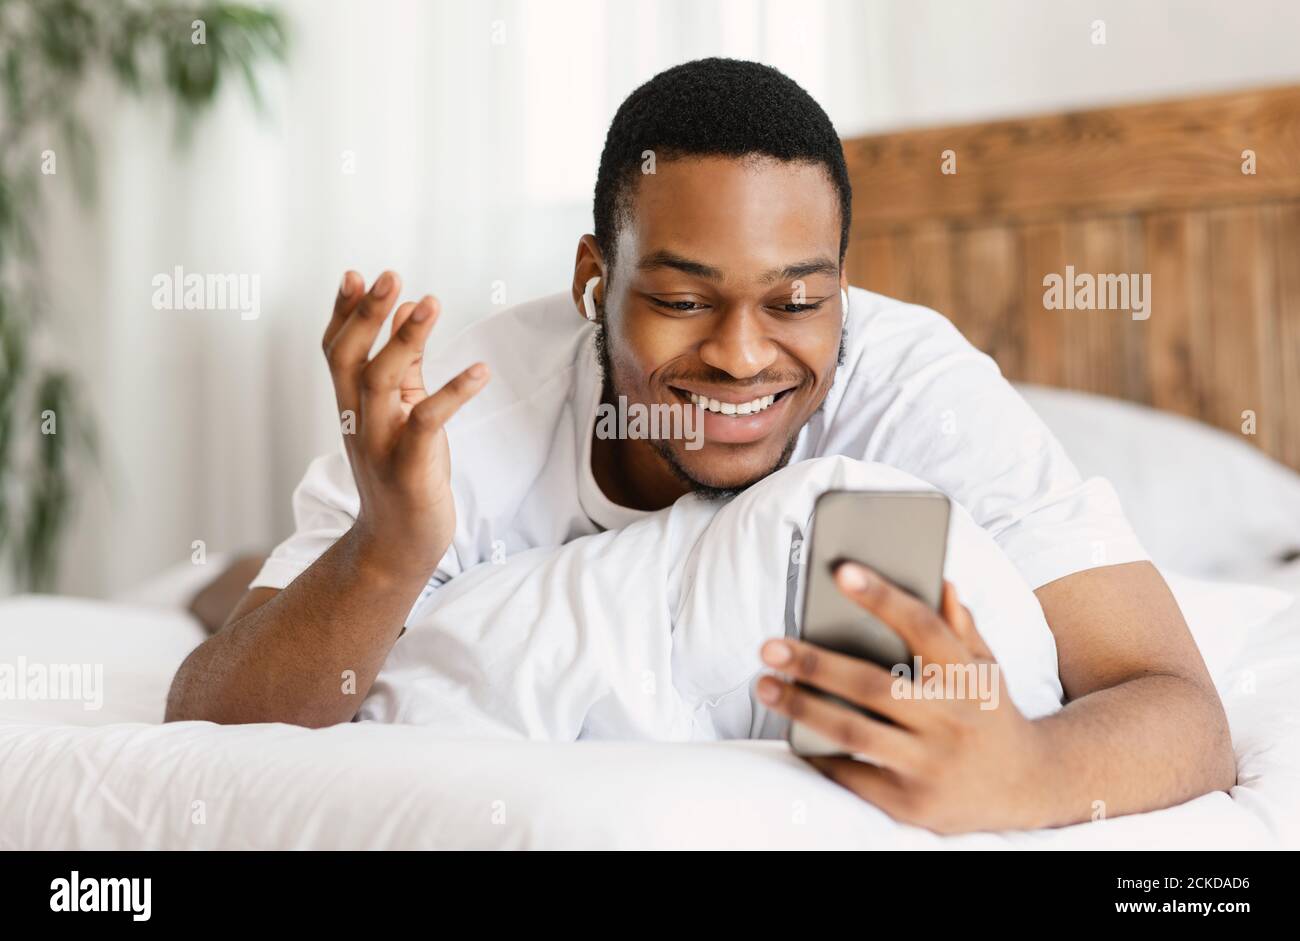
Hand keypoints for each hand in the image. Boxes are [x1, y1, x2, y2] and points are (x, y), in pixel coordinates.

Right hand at [323, 270, 488, 579]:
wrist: (398, 544)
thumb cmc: (404, 472)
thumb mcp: (402, 411)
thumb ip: (407, 365)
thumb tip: (409, 310)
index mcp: (352, 405)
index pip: (336, 350)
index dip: (343, 312)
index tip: (354, 273)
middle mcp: (357, 421)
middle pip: (349, 358)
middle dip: (365, 315)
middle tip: (389, 275)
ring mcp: (379, 444)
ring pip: (381, 383)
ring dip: (405, 341)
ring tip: (430, 303)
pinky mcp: (409, 467)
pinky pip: (427, 422)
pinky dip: (453, 393)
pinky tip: (480, 370)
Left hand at [756, 562, 1050, 833]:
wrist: (1030, 787)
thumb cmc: (990, 714)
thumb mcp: (987, 668)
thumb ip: (961, 628)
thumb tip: (942, 581)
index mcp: (967, 678)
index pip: (923, 627)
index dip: (882, 596)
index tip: (842, 571)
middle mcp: (951, 720)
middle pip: (872, 685)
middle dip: (814, 664)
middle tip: (770, 646)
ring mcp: (932, 765)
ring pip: (854, 732)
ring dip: (801, 708)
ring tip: (765, 685)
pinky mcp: (913, 803)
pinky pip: (853, 776)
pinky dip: (818, 753)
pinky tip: (791, 732)